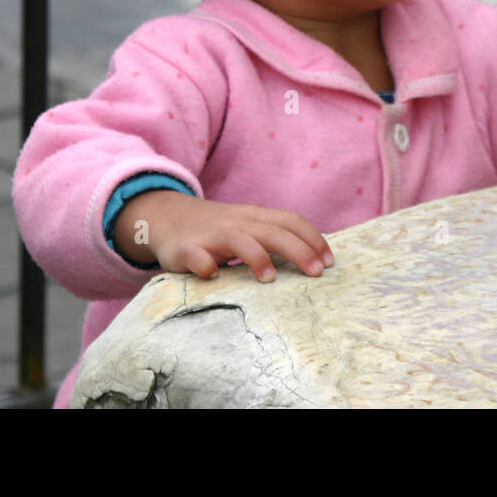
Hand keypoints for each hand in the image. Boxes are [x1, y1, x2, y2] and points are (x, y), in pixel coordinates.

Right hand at [113, 190, 334, 282]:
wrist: (166, 217)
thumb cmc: (217, 230)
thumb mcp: (248, 227)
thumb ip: (274, 238)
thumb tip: (315, 259)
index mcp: (256, 218)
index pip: (290, 221)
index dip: (313, 239)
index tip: (330, 262)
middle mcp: (237, 223)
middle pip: (273, 232)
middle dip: (298, 251)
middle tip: (316, 274)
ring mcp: (211, 235)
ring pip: (238, 240)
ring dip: (255, 256)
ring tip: (269, 279)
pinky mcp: (184, 248)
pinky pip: (194, 254)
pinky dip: (202, 262)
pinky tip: (211, 274)